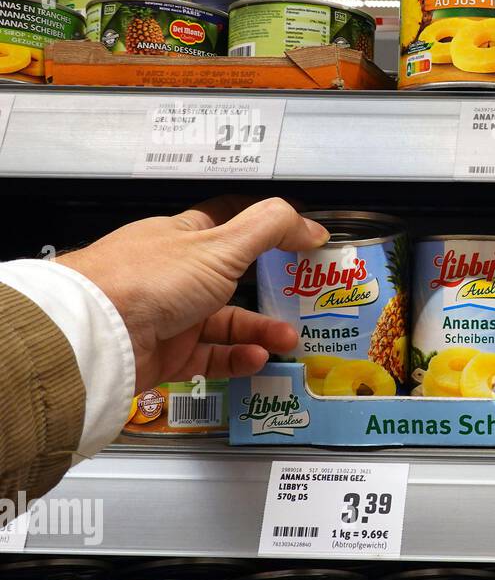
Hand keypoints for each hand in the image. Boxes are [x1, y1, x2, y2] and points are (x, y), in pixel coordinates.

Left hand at [59, 197, 328, 391]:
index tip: (299, 235)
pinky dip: (238, 358)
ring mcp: (171, 315)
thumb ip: (271, 230)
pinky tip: (258, 357)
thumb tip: (311, 225)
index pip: (229, 222)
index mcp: (183, 237)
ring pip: (228, 323)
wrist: (97, 335)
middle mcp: (176, 274)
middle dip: (273, 290)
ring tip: (288, 338)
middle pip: (236, 280)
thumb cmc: (146, 278)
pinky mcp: (168, 354)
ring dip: (262, 330)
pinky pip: (213, 357)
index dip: (266, 227)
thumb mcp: (220, 245)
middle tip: (302, 298)